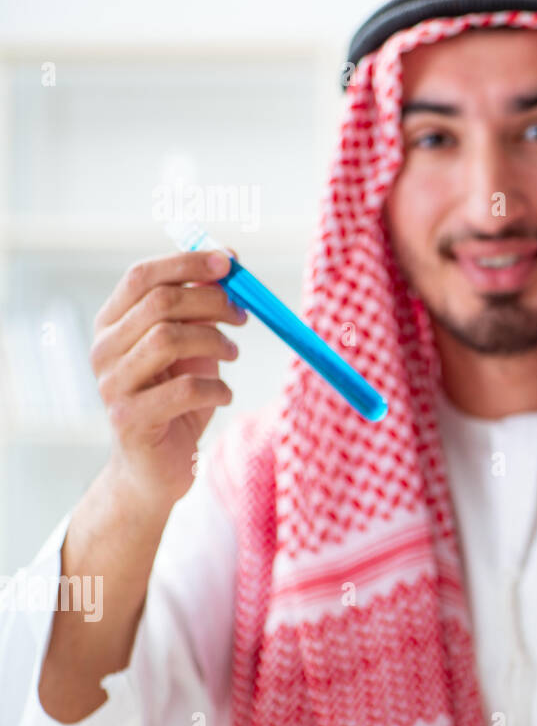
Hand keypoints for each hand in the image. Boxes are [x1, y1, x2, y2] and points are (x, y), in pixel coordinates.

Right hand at [90, 250, 246, 506]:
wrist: (158, 468)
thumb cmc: (178, 399)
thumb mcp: (193, 346)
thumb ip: (201, 305)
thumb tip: (227, 258)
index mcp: (113, 324)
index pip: (141, 276)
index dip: (186, 262)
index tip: (230, 261)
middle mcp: (103, 350)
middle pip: (159, 303)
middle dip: (212, 302)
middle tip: (243, 316)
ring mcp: (112, 385)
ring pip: (168, 338)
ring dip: (215, 342)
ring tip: (233, 354)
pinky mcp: (129, 420)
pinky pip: (184, 389)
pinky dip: (217, 388)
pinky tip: (225, 395)